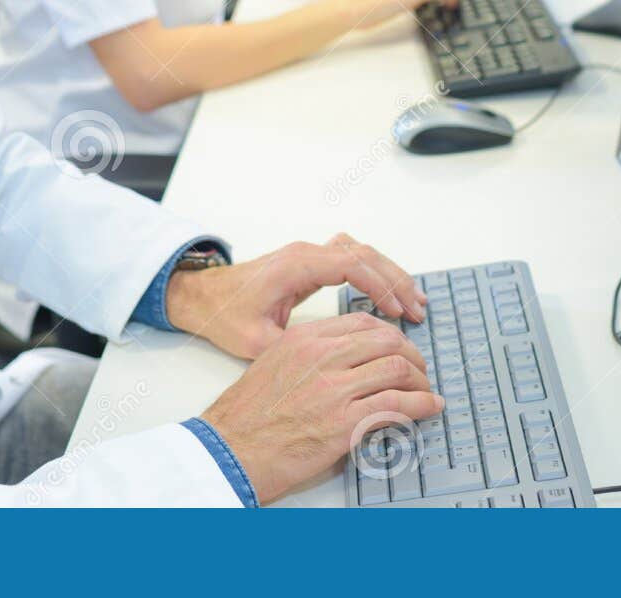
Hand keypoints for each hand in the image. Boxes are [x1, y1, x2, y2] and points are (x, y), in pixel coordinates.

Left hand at [165, 233, 427, 359]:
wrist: (203, 297)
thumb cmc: (225, 315)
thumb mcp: (256, 340)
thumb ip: (294, 349)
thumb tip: (330, 368)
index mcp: (295, 266)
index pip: (351, 264)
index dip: (380, 286)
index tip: (399, 312)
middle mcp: (305, 253)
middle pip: (364, 253)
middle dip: (395, 280)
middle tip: (417, 310)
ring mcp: (308, 255)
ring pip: (361, 252)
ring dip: (389, 273)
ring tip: (413, 302)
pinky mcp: (309, 264)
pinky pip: (351, 258)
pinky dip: (374, 273)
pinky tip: (388, 295)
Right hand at [199, 313, 442, 504]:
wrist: (229, 449)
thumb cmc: (246, 415)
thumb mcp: (274, 364)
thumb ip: (310, 355)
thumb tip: (347, 362)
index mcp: (304, 338)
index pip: (363, 323)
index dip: (391, 334)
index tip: (400, 347)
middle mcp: (321, 355)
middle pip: (386, 339)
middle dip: (412, 354)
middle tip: (419, 370)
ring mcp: (334, 388)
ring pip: (397, 367)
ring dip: (420, 381)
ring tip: (426, 392)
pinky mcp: (344, 422)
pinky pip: (396, 405)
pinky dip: (421, 405)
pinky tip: (429, 408)